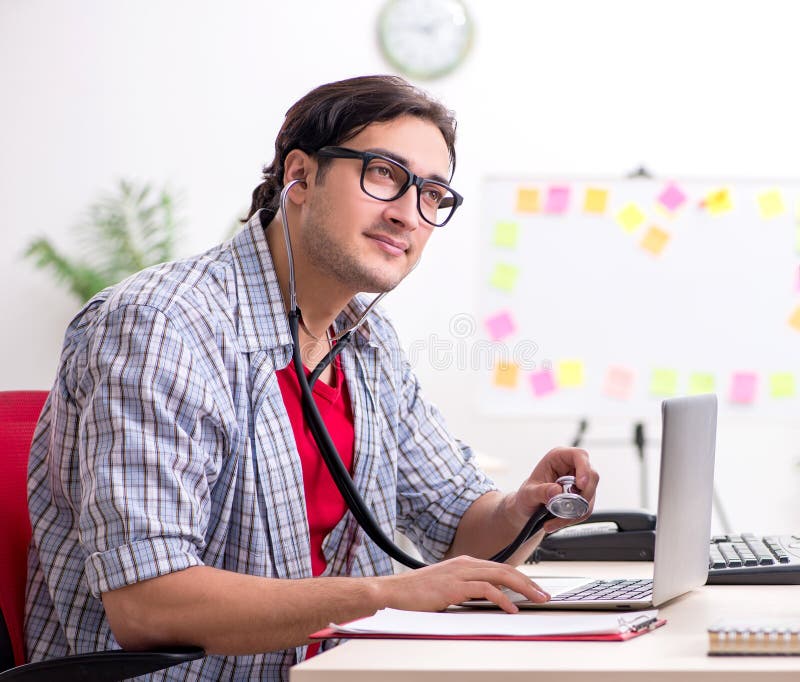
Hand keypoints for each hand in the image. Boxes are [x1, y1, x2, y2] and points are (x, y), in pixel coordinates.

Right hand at [377, 556, 549, 613]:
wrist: (394, 592)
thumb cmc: (418, 592)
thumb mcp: (448, 587)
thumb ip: (467, 589)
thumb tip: (488, 598)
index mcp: (465, 563)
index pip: (500, 567)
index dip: (520, 578)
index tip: (534, 589)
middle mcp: (465, 564)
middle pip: (505, 569)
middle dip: (528, 582)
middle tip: (544, 594)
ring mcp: (460, 573)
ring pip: (500, 576)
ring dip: (522, 589)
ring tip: (536, 599)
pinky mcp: (455, 586)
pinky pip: (485, 590)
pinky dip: (502, 599)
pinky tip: (511, 608)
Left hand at [507, 447, 598, 533]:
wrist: (529, 508)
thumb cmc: (527, 495)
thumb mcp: (528, 493)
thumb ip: (541, 491)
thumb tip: (557, 491)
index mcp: (558, 457)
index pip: (579, 455)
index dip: (584, 468)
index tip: (581, 485)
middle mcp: (572, 467)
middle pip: (591, 477)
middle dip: (582, 496)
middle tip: (567, 510)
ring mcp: (579, 482)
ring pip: (590, 496)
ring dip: (576, 512)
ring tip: (554, 521)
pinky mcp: (582, 497)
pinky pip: (586, 508)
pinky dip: (574, 517)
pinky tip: (558, 522)